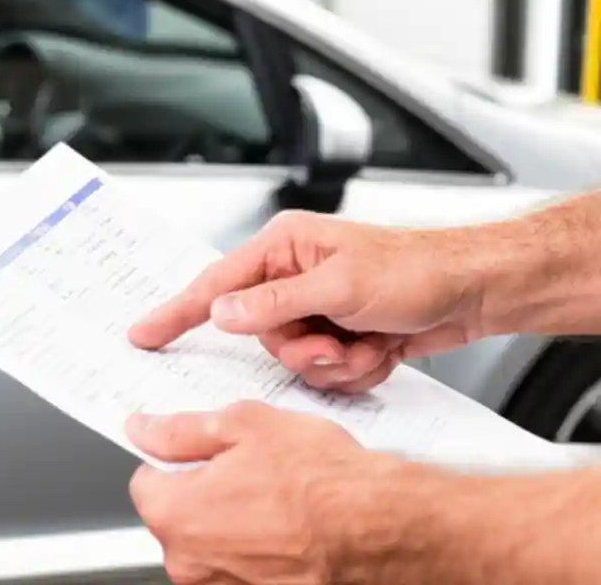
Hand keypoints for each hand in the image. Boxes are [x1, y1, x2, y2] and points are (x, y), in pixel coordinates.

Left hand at [126, 402, 421, 584]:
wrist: (387, 530)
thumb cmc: (325, 482)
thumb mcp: (245, 425)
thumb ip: (181, 431)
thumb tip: (144, 430)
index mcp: (174, 514)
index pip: (146, 482)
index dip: (176, 462)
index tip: (202, 456)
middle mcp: (191, 565)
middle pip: (179, 519)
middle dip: (207, 496)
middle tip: (253, 475)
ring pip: (214, 549)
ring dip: (236, 530)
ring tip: (280, 506)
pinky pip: (246, 573)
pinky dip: (263, 556)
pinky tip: (292, 535)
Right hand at [129, 211, 483, 392]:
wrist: (476, 292)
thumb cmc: (418, 269)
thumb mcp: (341, 286)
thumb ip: (274, 302)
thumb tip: (224, 312)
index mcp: (284, 248)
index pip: (215, 285)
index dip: (177, 312)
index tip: (143, 333)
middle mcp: (294, 277)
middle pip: (261, 336)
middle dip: (304, 349)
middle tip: (339, 340)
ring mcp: (317, 308)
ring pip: (294, 360)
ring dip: (336, 363)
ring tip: (371, 342)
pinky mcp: (340, 334)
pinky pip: (325, 372)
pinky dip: (356, 370)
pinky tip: (383, 348)